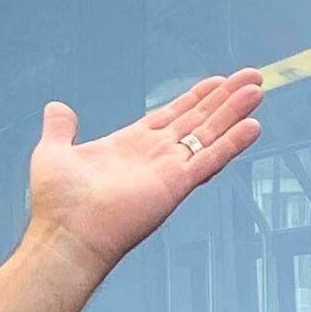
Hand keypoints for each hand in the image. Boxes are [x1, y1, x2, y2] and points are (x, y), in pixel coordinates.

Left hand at [26, 70, 263, 270]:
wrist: (65, 234)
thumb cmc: (57, 205)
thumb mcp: (53, 152)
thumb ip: (60, 128)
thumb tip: (56, 107)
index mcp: (130, 146)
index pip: (171, 116)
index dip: (195, 98)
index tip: (217, 82)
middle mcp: (154, 157)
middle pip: (197, 120)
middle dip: (224, 98)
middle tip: (251, 77)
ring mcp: (167, 170)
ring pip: (208, 134)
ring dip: (233, 112)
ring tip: (256, 90)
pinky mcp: (176, 184)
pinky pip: (210, 158)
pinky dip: (232, 143)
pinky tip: (252, 126)